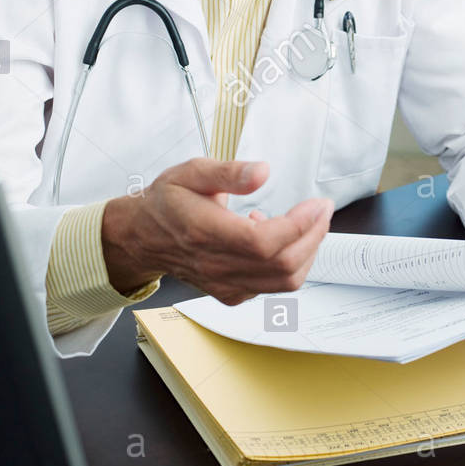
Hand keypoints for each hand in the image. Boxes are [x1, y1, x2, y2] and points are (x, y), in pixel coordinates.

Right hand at [102, 158, 333, 304]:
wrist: (142, 237)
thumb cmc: (167, 202)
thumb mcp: (191, 172)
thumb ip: (229, 172)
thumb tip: (264, 172)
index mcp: (205, 233)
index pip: (264, 242)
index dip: (300, 225)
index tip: (318, 204)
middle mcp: (216, 265)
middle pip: (283, 265)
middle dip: (314, 236)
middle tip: (322, 210)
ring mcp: (225, 284)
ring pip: (285, 281)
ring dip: (308, 251)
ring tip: (307, 223)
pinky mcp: (232, 294)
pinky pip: (274, 286)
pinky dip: (291, 264)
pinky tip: (277, 239)